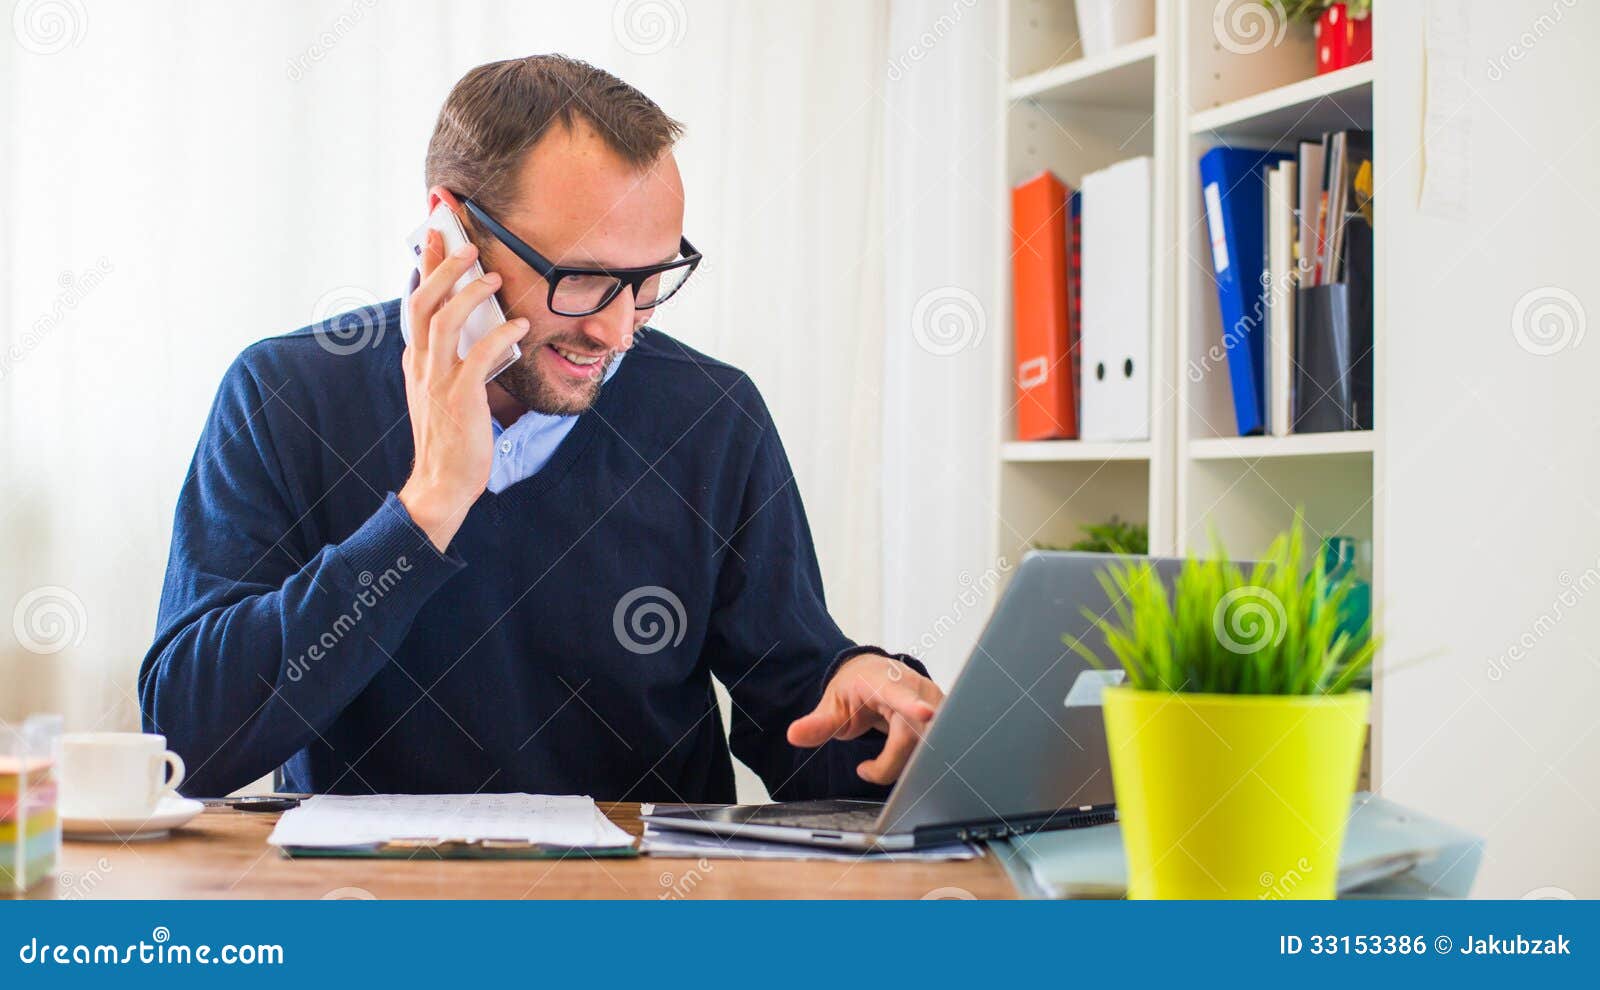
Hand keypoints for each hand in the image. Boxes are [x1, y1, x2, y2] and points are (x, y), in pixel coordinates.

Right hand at [397, 229, 529, 549]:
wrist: (441, 483)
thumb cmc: (450, 438)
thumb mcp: (441, 392)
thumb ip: (450, 361)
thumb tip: (475, 331)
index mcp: (417, 360)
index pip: (416, 302)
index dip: (425, 265)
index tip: (435, 233)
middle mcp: (422, 365)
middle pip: (423, 302)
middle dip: (443, 267)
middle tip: (467, 243)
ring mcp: (438, 381)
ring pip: (445, 321)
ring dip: (470, 294)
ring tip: (495, 277)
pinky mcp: (460, 398)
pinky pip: (478, 356)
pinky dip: (500, 335)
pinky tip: (520, 325)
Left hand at [787, 653, 943, 784]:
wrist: (875, 674)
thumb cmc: (857, 687)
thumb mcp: (833, 705)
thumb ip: (817, 723)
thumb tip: (793, 735)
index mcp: (886, 681)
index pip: (901, 696)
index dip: (913, 706)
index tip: (925, 714)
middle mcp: (917, 688)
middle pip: (913, 737)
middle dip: (889, 762)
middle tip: (864, 769)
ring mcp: (935, 701)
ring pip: (926, 747)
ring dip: (899, 763)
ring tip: (875, 763)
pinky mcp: (946, 716)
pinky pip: (933, 747)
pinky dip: (913, 761)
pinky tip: (896, 758)